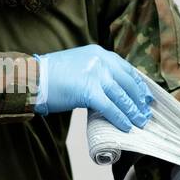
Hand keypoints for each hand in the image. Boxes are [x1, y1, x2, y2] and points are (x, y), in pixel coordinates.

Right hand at [33, 44, 152, 130]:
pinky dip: (120, 118)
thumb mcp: (79, 65)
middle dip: (139, 100)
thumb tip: (111, 91)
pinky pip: (110, 107)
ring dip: (133, 111)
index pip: (126, 69)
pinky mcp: (89, 90)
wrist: (33, 78)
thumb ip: (96, 73)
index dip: (138, 85)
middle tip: (145, 113)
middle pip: (127, 82)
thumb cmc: (52, 76)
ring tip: (140, 122)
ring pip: (121, 96)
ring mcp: (95, 74)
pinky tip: (126, 126)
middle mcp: (100, 60)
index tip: (146, 96)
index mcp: (99, 53)